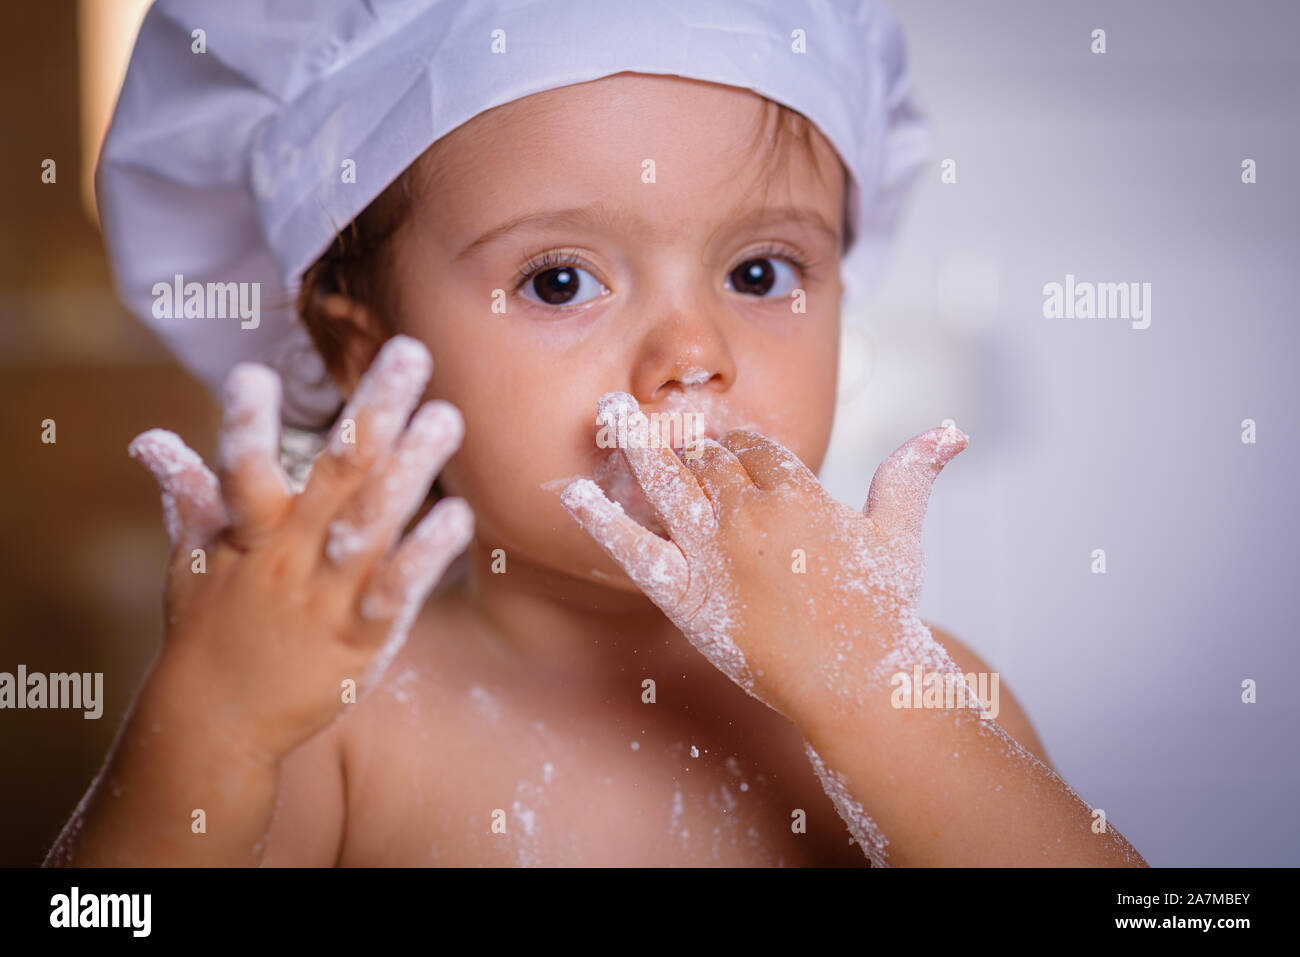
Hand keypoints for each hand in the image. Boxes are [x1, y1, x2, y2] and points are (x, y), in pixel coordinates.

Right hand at [127, 335, 472, 764]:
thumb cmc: (206, 630)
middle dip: (373, 411)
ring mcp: (325, 599)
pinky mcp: (360, 640)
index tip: (251, 373)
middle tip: (411, 351)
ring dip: (411, 469)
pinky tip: (459, 516)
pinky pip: (396, 592)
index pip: (239, 471)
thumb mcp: (190, 560)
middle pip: (333, 476)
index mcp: (246, 533)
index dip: (244, 426)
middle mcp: (288, 557)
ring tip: (447, 415)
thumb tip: (148, 440)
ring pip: (372, 525)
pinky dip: (425, 556)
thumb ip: (187, 493)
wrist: (216, 725)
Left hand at [559, 391, 964, 722]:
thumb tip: (953, 429)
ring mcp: (713, 552)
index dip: (727, 432)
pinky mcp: (686, 594)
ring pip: (665, 481)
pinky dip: (601, 520)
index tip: (707, 423)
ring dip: (633, 442)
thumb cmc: (883, 609)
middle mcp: (749, 511)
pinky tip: (573, 493)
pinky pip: (634, 550)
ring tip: (607, 409)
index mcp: (797, 491)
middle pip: (703, 456)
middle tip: (645, 408)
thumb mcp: (900, 532)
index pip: (750, 445)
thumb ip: (913, 473)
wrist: (857, 680)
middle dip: (675, 430)